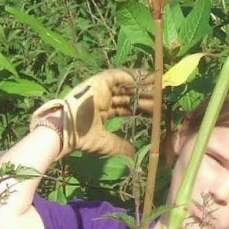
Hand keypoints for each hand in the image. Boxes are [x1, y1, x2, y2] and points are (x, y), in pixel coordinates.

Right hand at [31, 68, 152, 156]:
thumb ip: (120, 145)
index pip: (125, 106)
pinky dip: (132, 75)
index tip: (155, 107)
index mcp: (101, 111)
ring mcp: (99, 89)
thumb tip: (133, 153)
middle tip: (162, 93)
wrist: (65, 130)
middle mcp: (101, 98)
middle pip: (128, 94)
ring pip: (125, 84)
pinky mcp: (98, 81)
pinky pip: (118, 75)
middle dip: (145, 94)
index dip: (140, 106)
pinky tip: (146, 77)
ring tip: (159, 82)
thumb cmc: (81, 137)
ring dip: (142, 83)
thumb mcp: (105, 142)